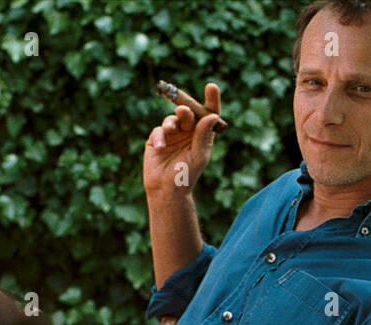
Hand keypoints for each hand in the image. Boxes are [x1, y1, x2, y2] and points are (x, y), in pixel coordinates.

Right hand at [142, 83, 222, 197]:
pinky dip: (160, 136)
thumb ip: (203, 136)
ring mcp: (172, 135)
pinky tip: (162, 148)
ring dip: (171, 122)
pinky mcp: (157, 140)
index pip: (208, 113)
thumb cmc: (186, 176)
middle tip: (183, 111)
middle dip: (186, 110)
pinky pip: (158, 131)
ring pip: (172, 119)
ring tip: (170, 130)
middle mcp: (188, 132)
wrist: (166, 190)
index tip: (211, 86)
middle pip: (189, 113)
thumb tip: (212, 115)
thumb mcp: (198, 156)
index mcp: (202, 135)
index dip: (211, 99)